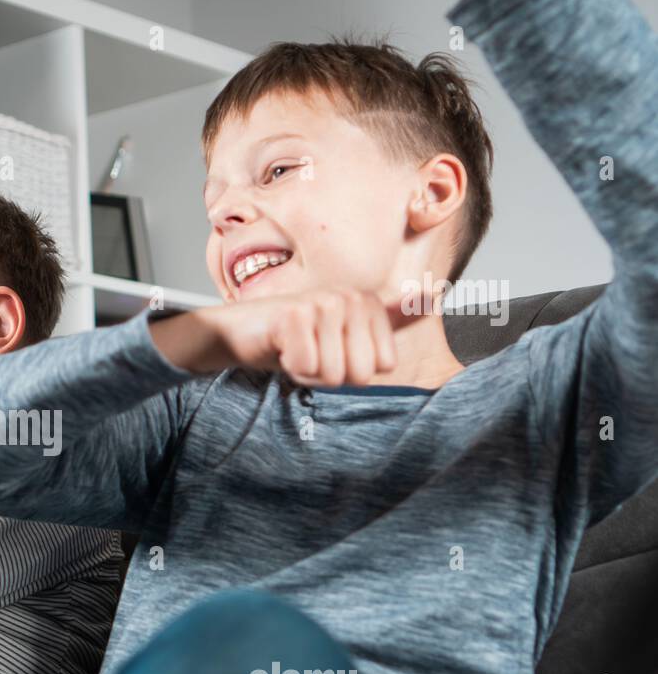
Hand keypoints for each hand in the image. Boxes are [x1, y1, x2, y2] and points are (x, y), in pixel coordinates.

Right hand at [155, 288, 431, 385]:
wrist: (240, 332)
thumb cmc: (293, 337)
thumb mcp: (346, 329)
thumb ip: (390, 317)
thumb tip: (434, 297)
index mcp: (368, 303)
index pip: (382, 366)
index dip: (352, 371)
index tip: (329, 352)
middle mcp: (350, 297)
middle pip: (362, 373)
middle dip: (331, 376)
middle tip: (310, 354)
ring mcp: (322, 303)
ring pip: (334, 373)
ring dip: (308, 374)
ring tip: (294, 351)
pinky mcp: (294, 315)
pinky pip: (306, 368)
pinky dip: (290, 369)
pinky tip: (280, 350)